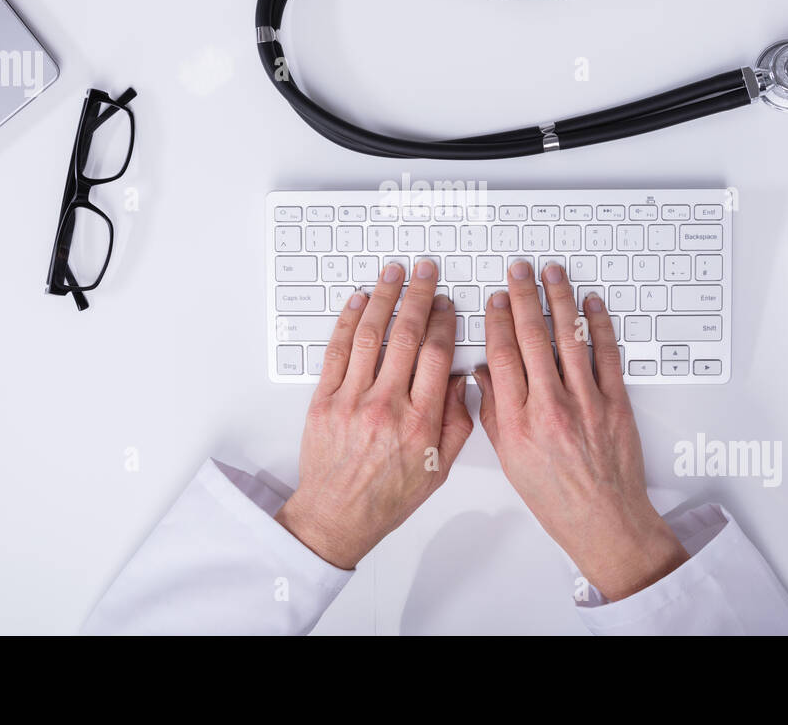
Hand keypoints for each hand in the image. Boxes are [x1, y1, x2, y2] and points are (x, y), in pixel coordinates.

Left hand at [275, 260, 472, 568]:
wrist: (339, 515)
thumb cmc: (389, 495)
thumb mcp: (440, 466)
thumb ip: (457, 421)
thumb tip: (463, 379)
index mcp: (420, 421)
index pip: (437, 355)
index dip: (444, 321)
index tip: (447, 304)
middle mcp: (387, 406)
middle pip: (407, 335)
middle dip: (418, 296)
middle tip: (425, 272)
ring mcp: (352, 401)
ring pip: (370, 335)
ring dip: (383, 297)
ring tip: (393, 273)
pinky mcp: (324, 401)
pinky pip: (337, 351)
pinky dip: (347, 321)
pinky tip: (358, 300)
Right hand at [474, 260, 687, 600]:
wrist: (603, 519)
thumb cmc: (556, 496)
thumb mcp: (509, 458)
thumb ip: (493, 412)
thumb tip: (483, 373)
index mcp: (517, 422)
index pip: (502, 356)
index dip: (498, 321)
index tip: (496, 299)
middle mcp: (550, 408)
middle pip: (533, 337)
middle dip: (524, 296)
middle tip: (519, 271)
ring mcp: (587, 403)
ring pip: (570, 337)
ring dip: (560, 298)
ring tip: (553, 273)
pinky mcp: (616, 404)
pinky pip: (607, 355)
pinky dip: (599, 325)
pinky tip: (591, 304)